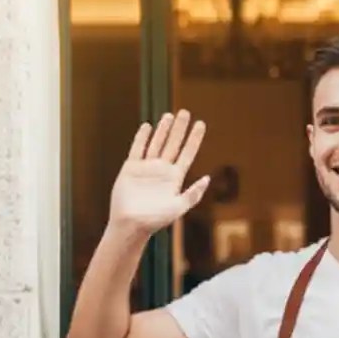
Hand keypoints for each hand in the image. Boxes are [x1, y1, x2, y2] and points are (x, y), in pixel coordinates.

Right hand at [109, 110, 208, 236]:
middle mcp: (162, 170)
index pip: (187, 153)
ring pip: (156, 143)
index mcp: (175, 178)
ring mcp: (146, 168)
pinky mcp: (131, 168)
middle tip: (185, 112)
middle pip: (173, 144)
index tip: (201, 124)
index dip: (194, 139)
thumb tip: (207, 179)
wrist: (130, 225)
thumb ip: (193, 194)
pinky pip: (137, 149)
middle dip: (179, 129)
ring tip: (169, 116)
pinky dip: (142, 138)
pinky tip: (147, 126)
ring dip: (163, 130)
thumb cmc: (155, 220)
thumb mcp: (178, 208)